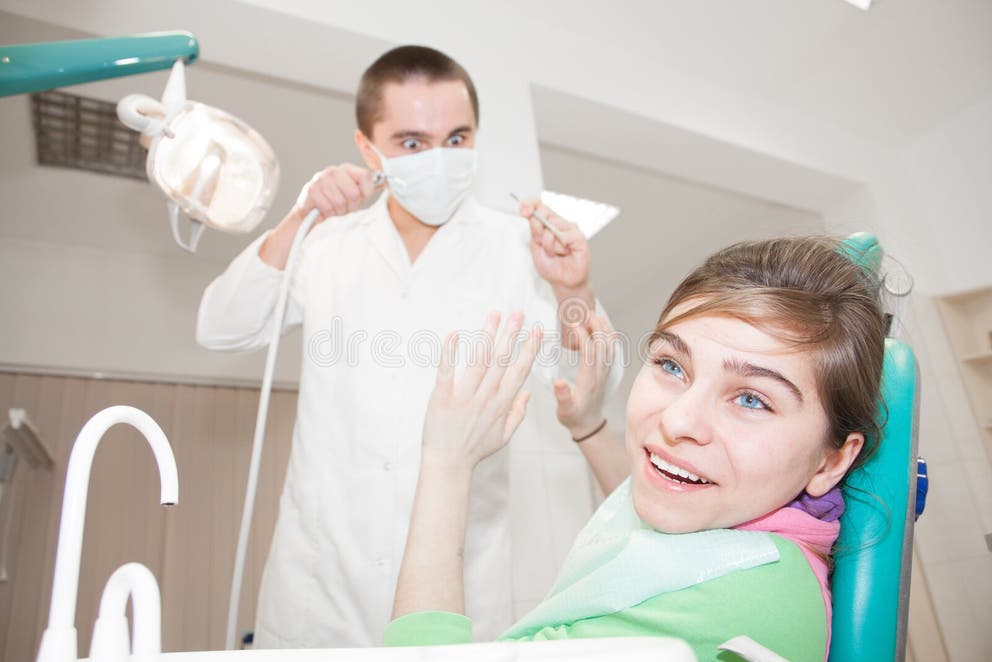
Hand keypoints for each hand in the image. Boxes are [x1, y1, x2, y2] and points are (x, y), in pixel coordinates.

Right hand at [291, 163, 376, 222]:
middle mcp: (333, 171)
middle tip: (344, 206)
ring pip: (340, 202)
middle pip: (354, 193)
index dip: (366, 193)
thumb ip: (368, 187)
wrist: (310, 214)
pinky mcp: (311, 190)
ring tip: (334, 208)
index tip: (360, 198)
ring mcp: (321, 179)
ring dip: (338, 211)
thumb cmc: (335, 202)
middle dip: (351, 205)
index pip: (366, 177)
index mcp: (347, 169)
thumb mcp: (355, 194)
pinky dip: (328, 213)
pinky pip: (328, 207)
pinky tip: (324, 210)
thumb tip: (385, 181)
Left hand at [422, 311, 542, 469]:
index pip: (520, 371)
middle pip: (501, 360)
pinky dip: (450, 352)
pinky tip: (454, 334)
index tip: (537, 330)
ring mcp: (464, 396)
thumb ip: (518, 413)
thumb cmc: (474, 450)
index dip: (530, 349)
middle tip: (518, 313)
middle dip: (511, 334)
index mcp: (502, 404)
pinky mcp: (442, 398)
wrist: (448, 464)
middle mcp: (486, 397)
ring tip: (494, 315)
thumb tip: (527, 393)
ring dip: (487, 336)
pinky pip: (446, 372)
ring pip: (479, 361)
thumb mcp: (504, 436)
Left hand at [519, 199, 589, 293]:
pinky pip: (566, 235)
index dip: (530, 204)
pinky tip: (564, 253)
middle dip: (538, 230)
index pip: (538, 205)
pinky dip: (561, 246)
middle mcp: (559, 223)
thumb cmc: (551, 266)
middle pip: (545, 212)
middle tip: (541, 243)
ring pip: (554, 226)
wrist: (563, 282)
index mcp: (547, 223)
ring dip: (549, 243)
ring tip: (554, 253)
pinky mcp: (580, 237)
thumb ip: (534, 231)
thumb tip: (535, 217)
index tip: (524, 210)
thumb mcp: (535, 247)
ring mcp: (570, 229)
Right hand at [553, 315, 615, 438]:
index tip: (574, 324)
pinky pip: (611, 350)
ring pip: (609, 346)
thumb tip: (558, 383)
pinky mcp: (605, 370)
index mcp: (588, 381)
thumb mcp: (564, 410)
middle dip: (596, 327)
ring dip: (604, 329)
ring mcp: (604, 372)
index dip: (583, 337)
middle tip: (586, 312)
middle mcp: (599, 374)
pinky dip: (608, 336)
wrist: (588, 424)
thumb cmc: (573, 416)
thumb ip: (562, 396)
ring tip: (595, 314)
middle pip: (602, 346)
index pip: (589, 354)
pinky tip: (604, 326)